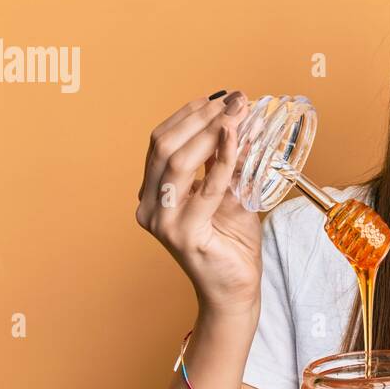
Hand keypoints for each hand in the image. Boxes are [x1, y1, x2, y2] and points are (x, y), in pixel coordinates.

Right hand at [135, 91, 261, 313]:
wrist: (235, 290)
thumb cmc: (231, 243)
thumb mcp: (228, 192)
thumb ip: (225, 163)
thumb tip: (240, 122)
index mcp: (152, 193)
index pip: (161, 143)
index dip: (189, 116)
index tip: (220, 98)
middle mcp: (149, 206)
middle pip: (165, 147)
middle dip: (202, 117)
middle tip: (235, 100)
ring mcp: (162, 222)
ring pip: (179, 162)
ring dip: (211, 131)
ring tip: (239, 113)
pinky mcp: (184, 235)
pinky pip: (206, 188)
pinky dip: (222, 158)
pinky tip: (236, 137)